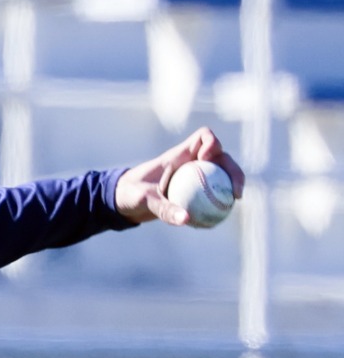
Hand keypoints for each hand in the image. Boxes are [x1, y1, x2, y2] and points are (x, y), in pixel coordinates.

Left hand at [114, 126, 246, 226]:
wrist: (122, 202)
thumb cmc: (129, 194)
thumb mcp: (143, 200)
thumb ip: (163, 208)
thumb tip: (186, 219)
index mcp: (179, 155)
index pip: (203, 137)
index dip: (212, 143)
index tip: (207, 159)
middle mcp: (191, 162)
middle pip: (221, 158)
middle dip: (233, 170)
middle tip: (236, 192)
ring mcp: (194, 176)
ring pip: (220, 176)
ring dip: (231, 186)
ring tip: (233, 203)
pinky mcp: (193, 190)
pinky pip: (211, 194)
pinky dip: (218, 202)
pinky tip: (220, 219)